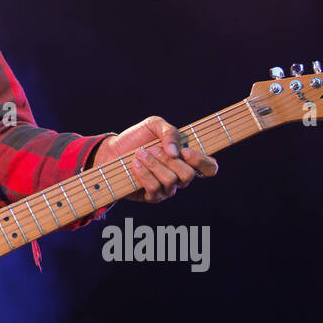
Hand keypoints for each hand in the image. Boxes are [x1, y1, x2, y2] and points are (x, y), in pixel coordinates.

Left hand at [93, 116, 218, 202]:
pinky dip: (144, 173)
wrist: (112, 150)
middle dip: (169, 159)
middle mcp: (180, 176)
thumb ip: (170, 131)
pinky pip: (154, 188)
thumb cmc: (137, 138)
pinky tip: (135, 164)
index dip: (201, 161)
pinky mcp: (152, 197)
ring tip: (140, 153)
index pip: (210, 168)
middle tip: (153, 148)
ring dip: (154, 164)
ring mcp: (168, 189)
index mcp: (187, 159)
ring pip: (171, 181)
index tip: (185, 151)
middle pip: (189, 175)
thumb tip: (177, 152)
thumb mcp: (154, 125)